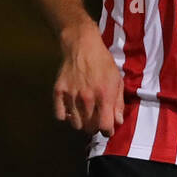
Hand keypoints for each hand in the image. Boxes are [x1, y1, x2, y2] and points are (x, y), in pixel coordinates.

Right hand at [54, 21, 124, 135]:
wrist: (82, 46)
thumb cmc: (103, 63)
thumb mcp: (117, 80)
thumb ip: (118, 103)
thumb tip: (117, 122)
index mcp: (104, 95)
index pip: (104, 126)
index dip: (107, 131)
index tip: (107, 129)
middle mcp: (87, 98)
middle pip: (89, 127)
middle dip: (95, 127)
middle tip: (96, 121)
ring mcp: (71, 95)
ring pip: (75, 124)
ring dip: (81, 123)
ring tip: (84, 115)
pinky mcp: (58, 91)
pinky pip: (59, 115)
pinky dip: (65, 116)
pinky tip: (71, 110)